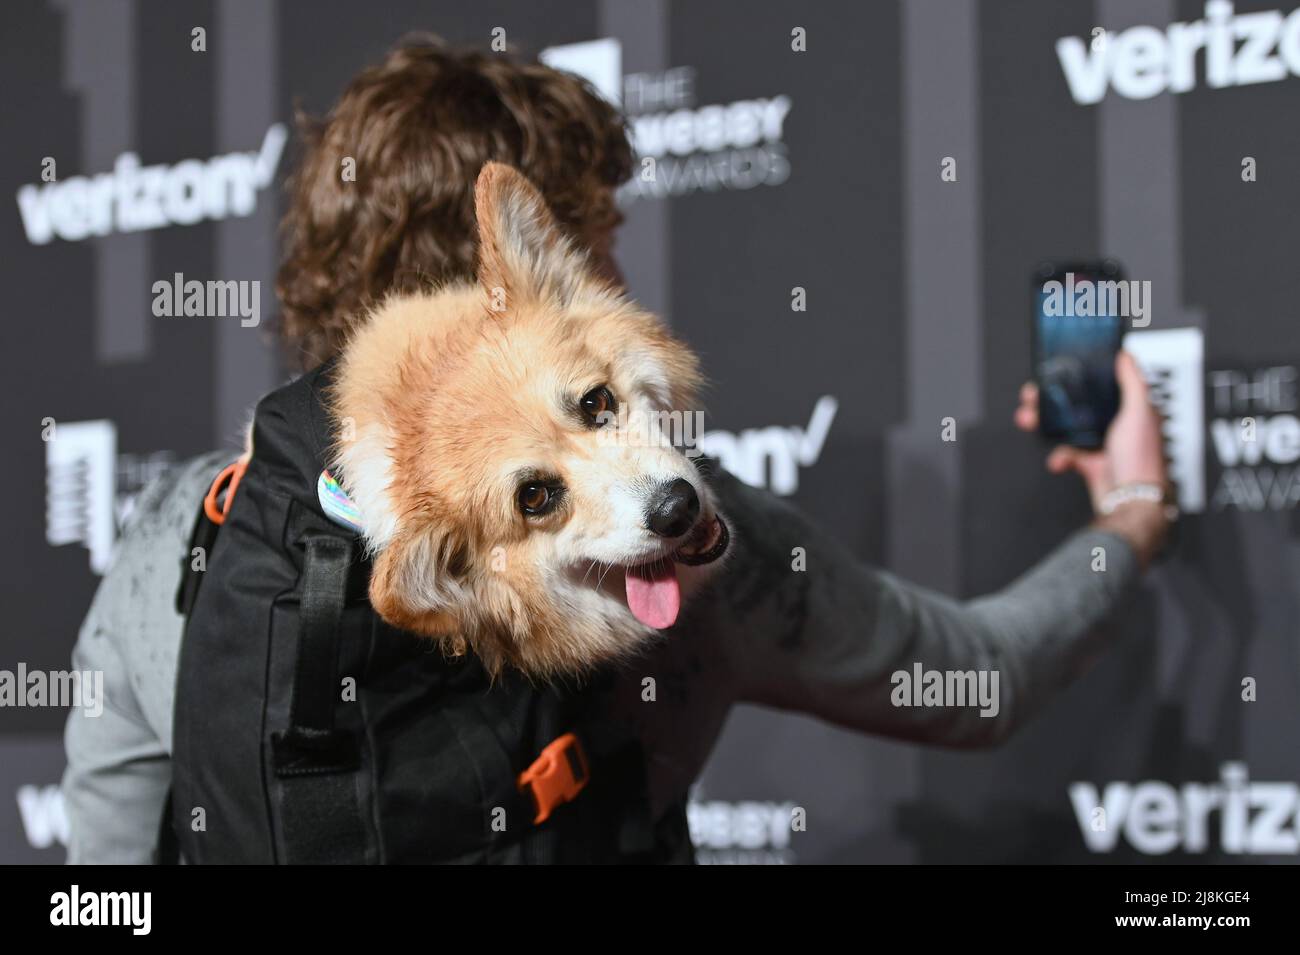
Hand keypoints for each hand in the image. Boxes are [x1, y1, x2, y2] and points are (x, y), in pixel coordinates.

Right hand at [1015, 351, 1170, 564]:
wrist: (1132, 502)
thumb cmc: (1142, 460)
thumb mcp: (1140, 412)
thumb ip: (1133, 382)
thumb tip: (1126, 356)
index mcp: (1130, 409)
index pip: (1100, 386)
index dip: (1078, 378)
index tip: (1059, 372)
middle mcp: (1117, 426)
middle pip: (1078, 405)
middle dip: (1052, 401)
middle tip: (1033, 397)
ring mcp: (1103, 445)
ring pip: (1067, 428)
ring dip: (1046, 425)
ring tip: (1031, 420)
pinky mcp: (1091, 465)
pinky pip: (1067, 455)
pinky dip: (1059, 457)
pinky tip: (1059, 459)